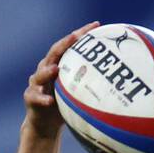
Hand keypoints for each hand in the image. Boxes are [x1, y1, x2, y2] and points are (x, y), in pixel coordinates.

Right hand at [24, 22, 99, 137]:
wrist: (44, 127)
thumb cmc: (63, 109)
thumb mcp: (78, 95)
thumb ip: (92, 87)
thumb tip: (122, 86)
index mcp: (58, 66)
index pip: (70, 46)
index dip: (82, 34)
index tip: (97, 25)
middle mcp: (45, 70)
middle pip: (54, 53)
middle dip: (65, 44)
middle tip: (75, 37)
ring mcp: (36, 84)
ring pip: (40, 74)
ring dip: (48, 71)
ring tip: (56, 69)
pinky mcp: (30, 99)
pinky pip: (36, 98)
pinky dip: (43, 99)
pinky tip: (50, 101)